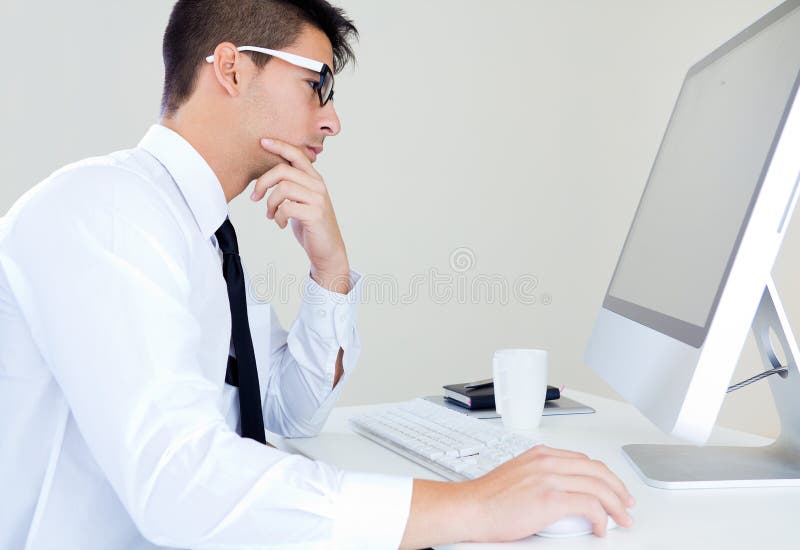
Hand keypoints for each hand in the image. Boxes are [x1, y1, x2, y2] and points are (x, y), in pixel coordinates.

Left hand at [251, 138, 349, 293]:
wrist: (327, 250)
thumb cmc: (310, 225)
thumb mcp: (301, 201)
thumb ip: (291, 186)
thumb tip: (267, 177)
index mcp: (314, 179)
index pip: (297, 154)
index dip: (279, 146)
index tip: (263, 141)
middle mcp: (318, 185)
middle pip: (283, 170)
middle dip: (263, 183)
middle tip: (255, 198)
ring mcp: (318, 199)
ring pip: (283, 188)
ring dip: (270, 203)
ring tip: (270, 214)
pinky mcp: (315, 213)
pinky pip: (286, 207)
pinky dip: (277, 216)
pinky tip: (280, 223)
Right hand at [462, 445, 634, 541]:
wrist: (470, 508)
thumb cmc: (488, 498)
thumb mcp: (518, 474)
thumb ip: (541, 475)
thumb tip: (563, 490)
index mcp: (541, 454)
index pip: (584, 461)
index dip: (605, 476)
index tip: (613, 490)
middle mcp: (547, 461)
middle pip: (597, 470)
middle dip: (618, 488)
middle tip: (626, 504)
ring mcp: (549, 478)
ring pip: (599, 486)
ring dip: (616, 505)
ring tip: (621, 519)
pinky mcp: (550, 498)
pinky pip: (590, 505)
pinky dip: (602, 517)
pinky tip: (600, 527)